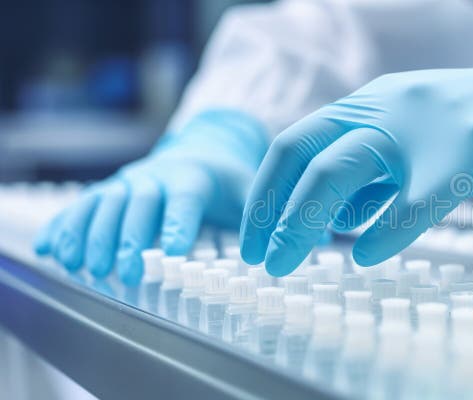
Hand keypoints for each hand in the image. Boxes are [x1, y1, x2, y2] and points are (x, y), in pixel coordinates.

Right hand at [34, 110, 267, 284]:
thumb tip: (293, 240)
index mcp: (194, 176)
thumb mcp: (250, 191)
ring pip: (105, 204)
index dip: (178, 222)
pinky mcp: (111, 191)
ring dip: (91, 235)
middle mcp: (155, 175)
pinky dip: (65, 227)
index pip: (185, 197)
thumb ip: (262, 214)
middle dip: (129, 237)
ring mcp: (129, 182)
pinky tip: (50, 251)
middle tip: (125, 271)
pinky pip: (83, 206)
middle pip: (138, 203)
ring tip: (83, 267)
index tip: (174, 249)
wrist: (204, 149)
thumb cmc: (229, 180)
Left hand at [240, 41, 472, 275]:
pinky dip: (384, 229)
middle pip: (307, 156)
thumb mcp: (414, 142)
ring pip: (344, 171)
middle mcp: (386, 107)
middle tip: (262, 259)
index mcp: (371, 104)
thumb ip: (372, 174)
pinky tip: (364, 255)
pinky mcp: (470, 151)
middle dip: (273, 212)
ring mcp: (425, 126)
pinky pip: (415, 197)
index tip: (255, 236)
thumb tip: (328, 215)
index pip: (296, 143)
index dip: (265, 192)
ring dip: (306, 222)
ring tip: (289, 263)